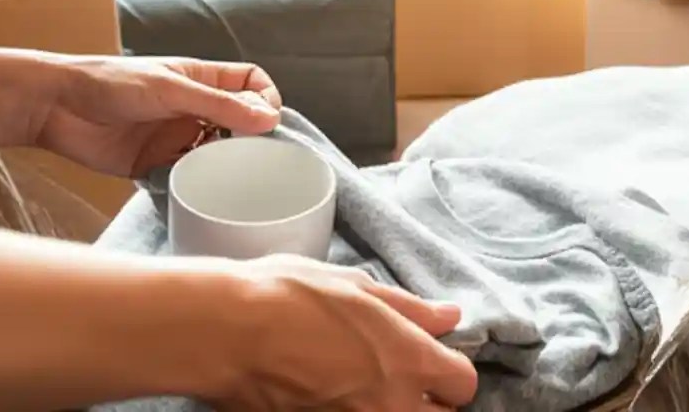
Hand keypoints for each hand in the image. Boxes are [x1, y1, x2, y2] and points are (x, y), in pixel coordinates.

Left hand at [33, 56, 282, 176]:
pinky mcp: (157, 165)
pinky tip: (199, 190)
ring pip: (217, 154)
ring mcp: (176, 137)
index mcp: (201, 79)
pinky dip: (198, 185)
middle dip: (252, 140)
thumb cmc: (109, 83)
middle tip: (256, 160)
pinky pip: (189, 178)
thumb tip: (269, 118)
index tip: (267, 122)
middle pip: (240, 123)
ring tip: (229, 178)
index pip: (251, 84)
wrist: (55, 108)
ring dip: (226, 166)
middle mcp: (194, 108)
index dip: (266, 99)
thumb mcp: (170, 89)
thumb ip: (218, 105)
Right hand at [208, 255, 477, 410]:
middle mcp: (392, 405)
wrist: (225, 333)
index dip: (450, 369)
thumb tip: (448, 317)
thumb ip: (410, 309)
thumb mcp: (356, 288)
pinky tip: (334, 395)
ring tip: (362, 386)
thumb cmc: (288, 297)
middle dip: (428, 400)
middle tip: (399, 376)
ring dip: (391, 408)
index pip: (463, 384)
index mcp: (410, 361)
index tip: (433, 357)